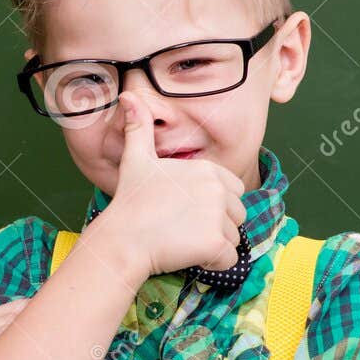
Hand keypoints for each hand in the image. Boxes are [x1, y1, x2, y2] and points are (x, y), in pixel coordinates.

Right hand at [98, 91, 246, 278]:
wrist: (122, 238)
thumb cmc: (130, 201)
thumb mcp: (136, 160)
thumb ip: (139, 128)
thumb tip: (128, 96)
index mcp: (206, 169)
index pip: (232, 190)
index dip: (211, 205)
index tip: (183, 210)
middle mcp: (217, 189)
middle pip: (236, 215)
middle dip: (215, 226)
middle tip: (181, 228)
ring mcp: (218, 216)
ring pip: (232, 237)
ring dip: (211, 245)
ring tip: (181, 240)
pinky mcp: (216, 242)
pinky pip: (229, 259)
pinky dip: (212, 262)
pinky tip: (188, 255)